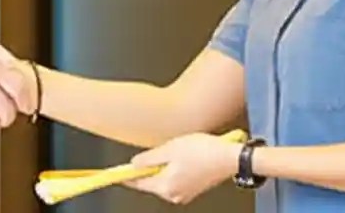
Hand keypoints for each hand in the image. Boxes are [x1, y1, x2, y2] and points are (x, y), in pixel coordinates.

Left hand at [124, 132, 242, 204]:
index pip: (138, 183)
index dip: (126, 175)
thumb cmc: (204, 152)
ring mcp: (185, 193)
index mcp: (166, 187)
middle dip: (149, 166)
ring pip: (164, 179)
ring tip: (176, 149)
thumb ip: (149, 158)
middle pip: (151, 181)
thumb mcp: (170, 149)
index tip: (114, 173)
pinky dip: (174, 168)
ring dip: (164, 165)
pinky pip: (175, 178)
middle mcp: (174, 195)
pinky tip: (183, 155)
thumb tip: (134, 164)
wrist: (230, 157)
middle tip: (157, 150)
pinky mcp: (193, 188)